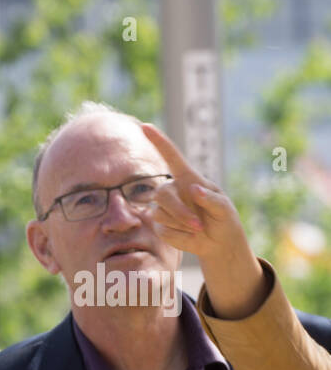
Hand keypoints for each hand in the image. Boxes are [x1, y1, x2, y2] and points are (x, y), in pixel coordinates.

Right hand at [142, 123, 265, 317]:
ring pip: (160, 212)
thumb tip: (193, 190)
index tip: (145, 126)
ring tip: (198, 228)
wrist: (218, 243)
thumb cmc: (224, 220)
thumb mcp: (225, 208)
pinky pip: (162, 229)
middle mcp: (174, 191)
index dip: (158, 141)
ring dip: (181, 223)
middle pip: (161, 193)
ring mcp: (164, 209)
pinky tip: (190, 235)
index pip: (171, 157)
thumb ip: (211, 198)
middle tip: (198, 224)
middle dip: (179, 211)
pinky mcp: (160, 226)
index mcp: (189, 179)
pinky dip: (179, 235)